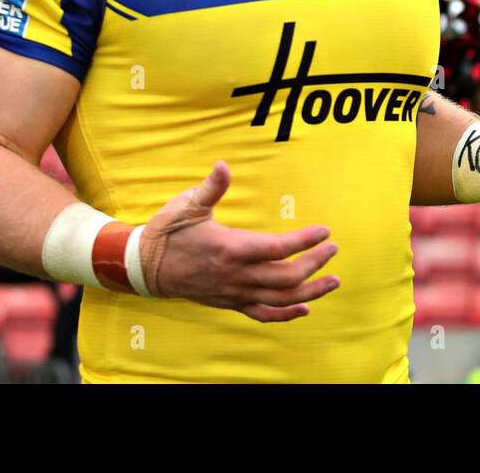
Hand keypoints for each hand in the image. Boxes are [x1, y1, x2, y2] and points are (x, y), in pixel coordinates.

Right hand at [138, 162, 340, 323]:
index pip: (278, 248)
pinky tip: (304, 308)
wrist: (146, 267)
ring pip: (281, 299)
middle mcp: (236, 275)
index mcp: (230, 248)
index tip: (324, 231)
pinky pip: (264, 314)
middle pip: (286, 276)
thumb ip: (211, 187)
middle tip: (333, 249)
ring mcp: (235, 292)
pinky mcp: (230, 303)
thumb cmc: (168, 232)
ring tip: (334, 281)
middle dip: (315, 263)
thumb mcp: (188, 205)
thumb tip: (223, 165)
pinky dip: (286, 314)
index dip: (305, 241)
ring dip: (311, 291)